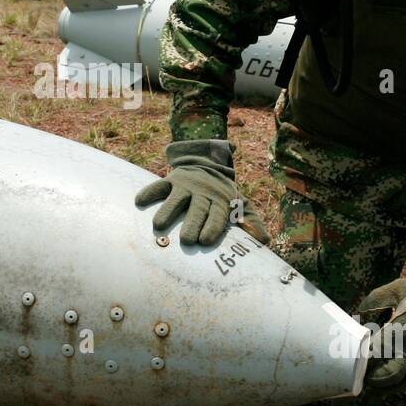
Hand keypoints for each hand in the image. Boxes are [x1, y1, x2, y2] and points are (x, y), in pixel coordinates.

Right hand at [135, 140, 269, 245]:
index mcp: (221, 201)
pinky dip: (150, 192)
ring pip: (176, 198)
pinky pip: (159, 185)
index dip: (213, 226)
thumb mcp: (240, 204)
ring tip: (159, 225)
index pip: (218, 215)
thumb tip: (265, 241)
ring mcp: (186, 185)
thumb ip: (251, 222)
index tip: (206, 240)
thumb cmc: (223, 195)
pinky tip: (140, 202)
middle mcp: (203, 193)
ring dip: (168, 210)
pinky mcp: (171, 179)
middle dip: (192, 223)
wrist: (208, 163)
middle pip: (198, 209)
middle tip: (186, 240)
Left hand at [356, 242, 405, 391]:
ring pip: (401, 383)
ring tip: (371, 385)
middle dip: (372, 379)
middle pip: (388, 376)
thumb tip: (358, 311)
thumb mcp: (395, 290)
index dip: (361, 360)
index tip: (350, 358)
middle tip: (358, 377)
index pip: (375, 354)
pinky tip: (386, 381)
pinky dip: (398, 383)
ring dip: (385, 387)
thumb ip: (374, 300)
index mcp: (398, 332)